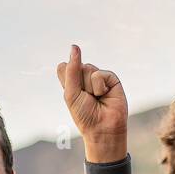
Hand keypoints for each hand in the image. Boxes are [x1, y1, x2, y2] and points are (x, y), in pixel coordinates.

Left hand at [56, 44, 126, 158]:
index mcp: (70, 82)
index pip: (63, 67)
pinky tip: (105, 95)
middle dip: (79, 84)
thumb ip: (72, 70)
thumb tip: (75, 46)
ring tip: (95, 98)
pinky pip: (100, 74)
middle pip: (77, 66)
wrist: (103, 127)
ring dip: (89, 86)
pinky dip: (100, 86)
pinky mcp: (111, 78)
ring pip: (88, 68)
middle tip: (85, 98)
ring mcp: (97, 77)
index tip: (72, 94)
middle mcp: (83, 77)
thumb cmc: (84, 115)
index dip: (66, 78)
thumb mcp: (71, 93)